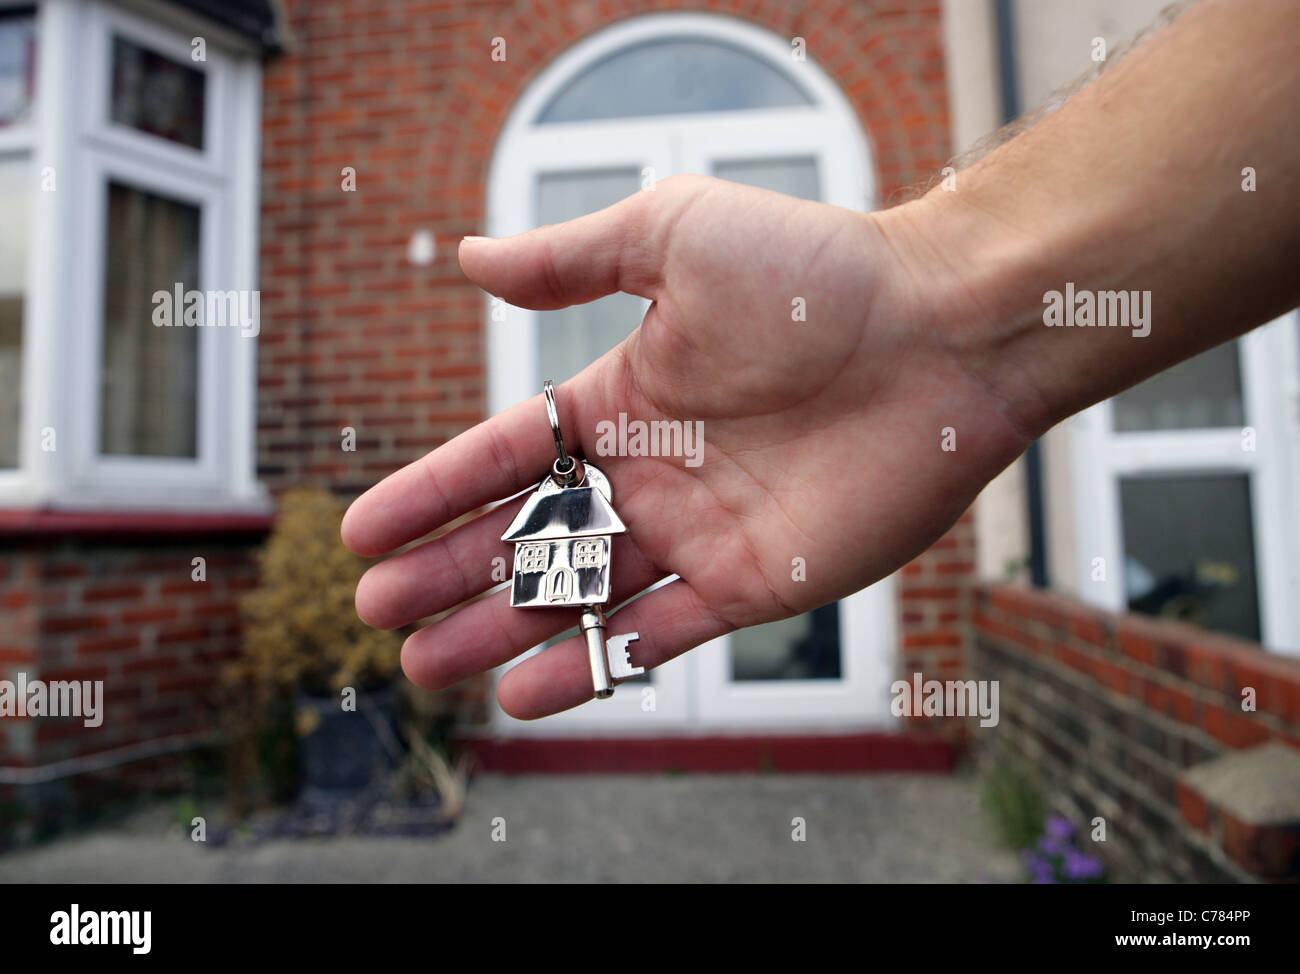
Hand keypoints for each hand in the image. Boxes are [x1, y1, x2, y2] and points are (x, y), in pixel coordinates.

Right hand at [341, 175, 1031, 717]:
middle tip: (376, 615)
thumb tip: (465, 256)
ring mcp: (698, 533)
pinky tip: (523, 692)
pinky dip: (592, 668)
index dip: (431, 494)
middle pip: (526, 535)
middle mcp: (651, 470)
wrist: (940, 334)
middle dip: (447, 576)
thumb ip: (568, 259)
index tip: (362, 534)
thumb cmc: (812, 274)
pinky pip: (658, 638)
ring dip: (498, 632)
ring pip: (578, 595)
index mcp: (622, 396)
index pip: (503, 456)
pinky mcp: (752, 584)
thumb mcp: (672, 237)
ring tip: (425, 668)